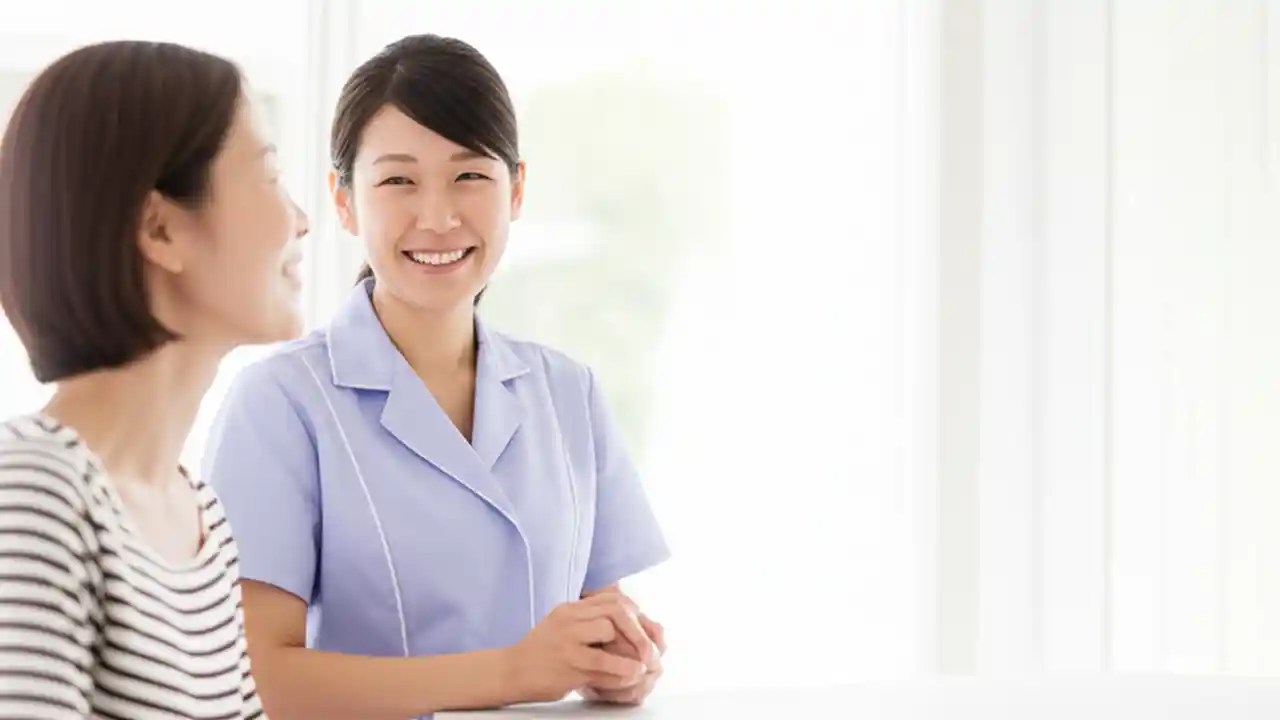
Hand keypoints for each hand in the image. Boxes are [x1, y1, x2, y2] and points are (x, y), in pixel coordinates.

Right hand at [503, 593, 652, 703]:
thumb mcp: (562, 627)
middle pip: (616, 610)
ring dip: (633, 648)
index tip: (645, 629)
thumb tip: (627, 624)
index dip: (636, 614)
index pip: (613, 599)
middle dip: (639, 629)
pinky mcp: (568, 664)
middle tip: (651, 648)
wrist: (509, 672)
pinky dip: (623, 669)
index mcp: (570, 608)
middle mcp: (569, 619)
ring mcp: (567, 640)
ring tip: (644, 663)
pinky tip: (632, 674)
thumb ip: (588, 622)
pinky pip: (603, 662)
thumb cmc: (539, 653)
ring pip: (610, 631)